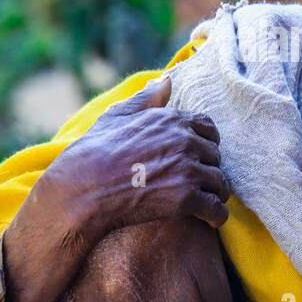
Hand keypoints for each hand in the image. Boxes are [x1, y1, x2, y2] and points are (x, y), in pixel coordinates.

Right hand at [0, 72, 229, 301]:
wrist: (82, 190)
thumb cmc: (94, 154)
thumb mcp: (115, 118)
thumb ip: (144, 100)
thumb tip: (166, 80)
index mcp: (172, 120)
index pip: (209, 129)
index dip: (205, 145)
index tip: (197, 160)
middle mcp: (185, 140)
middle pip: (216, 157)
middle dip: (209, 170)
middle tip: (199, 186)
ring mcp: (187, 168)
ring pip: (220, 184)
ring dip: (215, 195)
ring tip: (205, 205)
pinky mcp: (186, 198)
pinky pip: (217, 210)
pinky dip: (216, 217)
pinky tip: (208, 221)